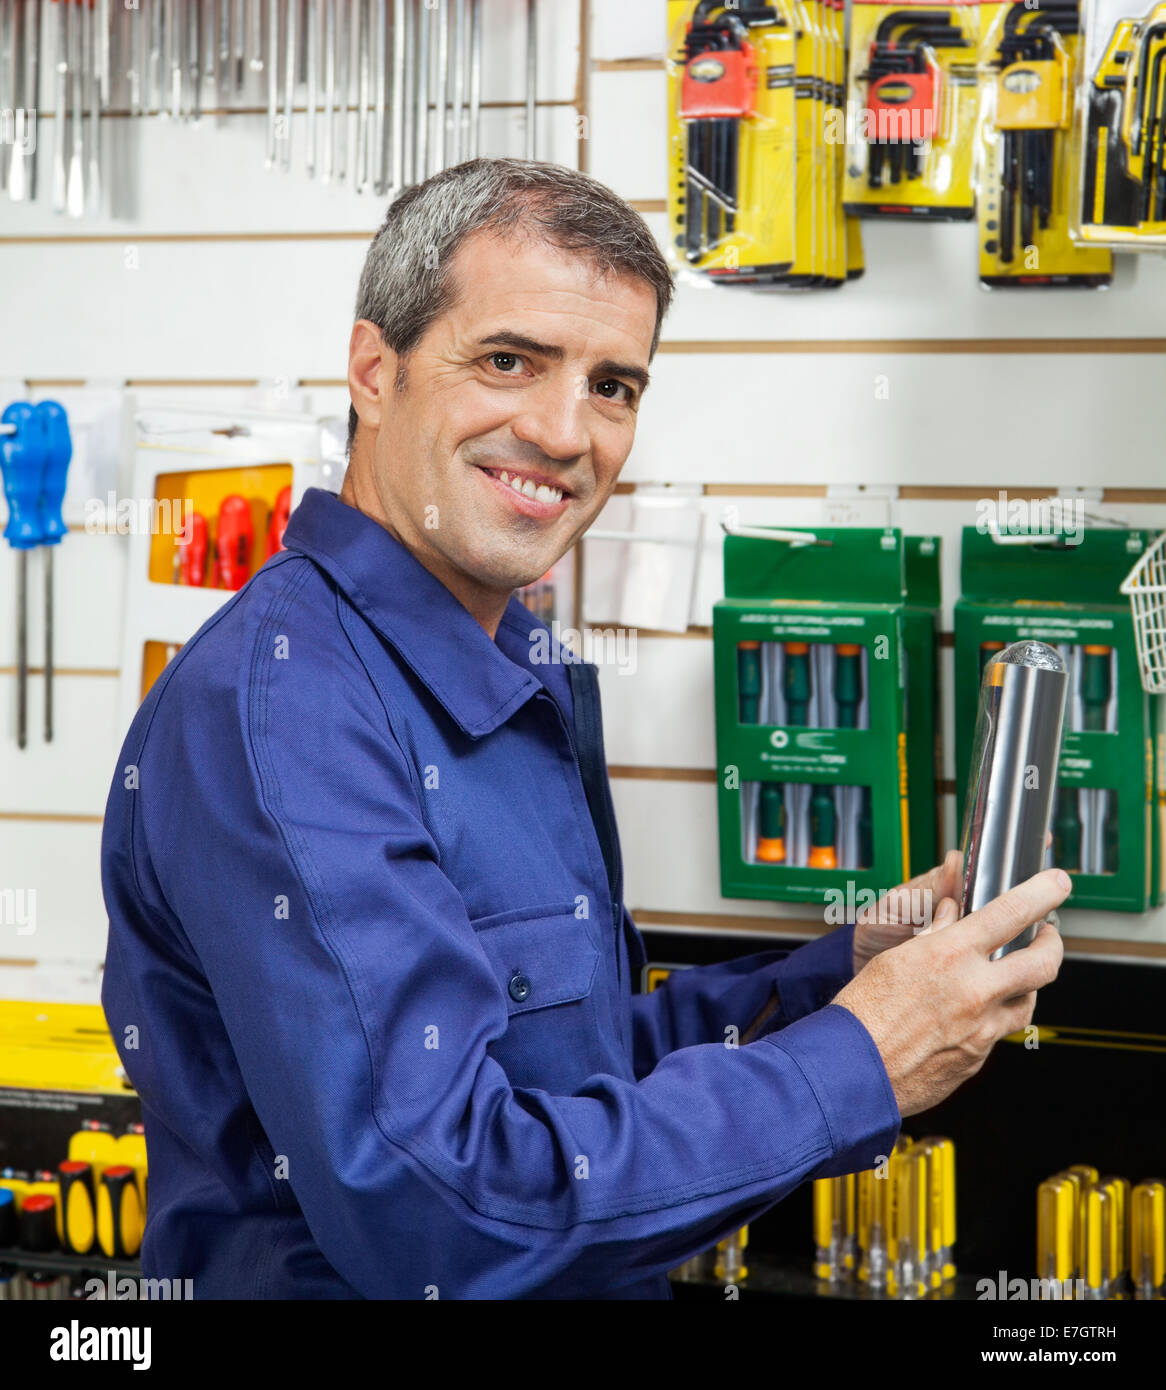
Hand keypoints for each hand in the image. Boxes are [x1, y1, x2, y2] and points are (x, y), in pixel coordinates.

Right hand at [833, 868, 1068, 1117]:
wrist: (852, 1072)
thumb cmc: (863, 1013)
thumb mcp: (894, 958)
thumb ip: (933, 935)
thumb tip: (951, 916)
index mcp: (951, 955)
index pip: (1012, 913)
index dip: (1043, 892)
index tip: (1057, 883)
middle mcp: (975, 992)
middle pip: (1043, 963)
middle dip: (1052, 944)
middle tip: (1046, 935)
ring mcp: (981, 1030)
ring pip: (1028, 1002)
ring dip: (1027, 984)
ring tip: (1013, 975)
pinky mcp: (977, 1059)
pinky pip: (997, 1033)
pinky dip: (990, 1018)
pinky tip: (970, 1015)